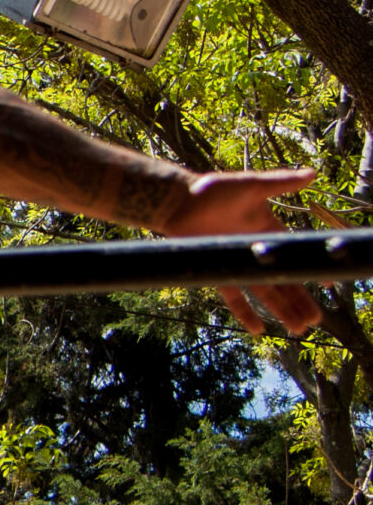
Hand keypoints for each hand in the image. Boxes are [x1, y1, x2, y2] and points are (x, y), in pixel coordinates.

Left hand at [161, 171, 320, 336]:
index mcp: (266, 229)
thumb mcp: (252, 185)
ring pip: (264, 292)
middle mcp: (254, 250)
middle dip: (299, 301)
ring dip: (281, 311)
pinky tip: (258, 329)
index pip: (293, 254)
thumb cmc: (213, 190)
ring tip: (297, 330)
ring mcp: (236, 263)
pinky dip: (245, 312)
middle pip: (282, 280)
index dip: (308, 270)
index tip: (327, 285)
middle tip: (315, 321)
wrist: (177, 201)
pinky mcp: (218, 271)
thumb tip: (312, 174)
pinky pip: (234, 296)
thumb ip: (281, 183)